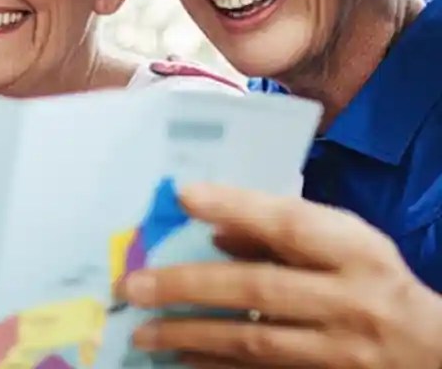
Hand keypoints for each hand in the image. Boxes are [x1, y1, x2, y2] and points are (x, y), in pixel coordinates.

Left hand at [117, 183, 441, 367]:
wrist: (432, 354)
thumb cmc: (374, 283)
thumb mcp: (347, 247)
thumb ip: (284, 235)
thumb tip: (214, 229)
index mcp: (356, 254)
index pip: (292, 224)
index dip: (237, 206)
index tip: (183, 195)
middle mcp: (350, 302)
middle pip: (260, 290)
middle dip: (189, 285)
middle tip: (133, 285)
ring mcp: (339, 352)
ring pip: (254, 342)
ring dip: (189, 335)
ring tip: (141, 330)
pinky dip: (215, 367)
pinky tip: (178, 359)